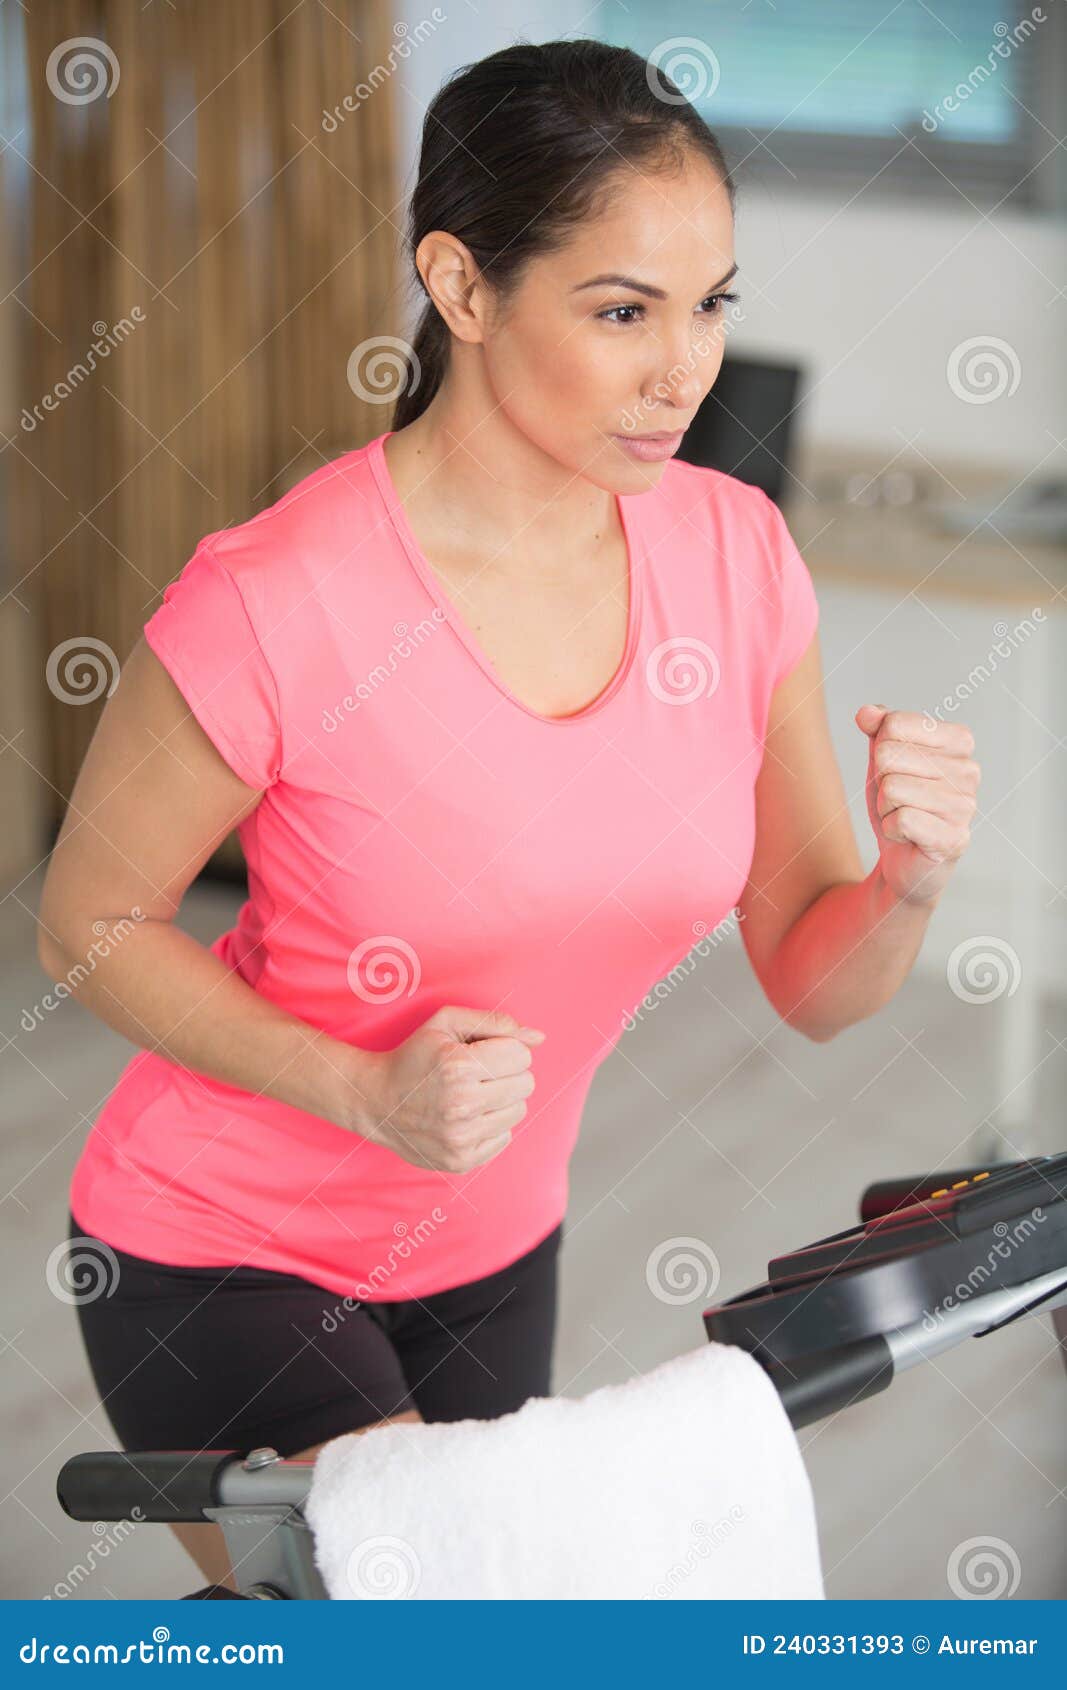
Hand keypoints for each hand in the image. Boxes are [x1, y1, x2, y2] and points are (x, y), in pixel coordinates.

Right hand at [353, 1005, 543, 1172]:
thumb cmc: (414, 1056)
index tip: (483, 1053)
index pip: (522, 1055)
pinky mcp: (461, 1160)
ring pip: (518, 1111)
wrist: (374, 1101)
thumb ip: (495, 1022)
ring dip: (501, 1100)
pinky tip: (465, 1117)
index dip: (505, 1049)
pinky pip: (504, 1138)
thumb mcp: (446, 1024)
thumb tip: (540, 1038)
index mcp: (459, 1066)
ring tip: (471, 1095)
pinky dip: (490, 1125)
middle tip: (478, 1074)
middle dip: (507, 1074)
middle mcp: (461, 1104)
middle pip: (526, 1084)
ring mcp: (461, 1137)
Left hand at [855, 705, 979, 906]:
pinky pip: (900, 819)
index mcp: (958, 741)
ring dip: (886, 807)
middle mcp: (969, 770)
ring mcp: (965, 806)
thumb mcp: (883, 759)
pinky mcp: (954, 839)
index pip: (894, 724)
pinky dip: (891, 829)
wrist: (902, 857)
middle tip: (899, 800)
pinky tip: (908, 836)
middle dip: (881, 782)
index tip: (897, 770)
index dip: (880, 749)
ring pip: (892, 788)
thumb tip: (866, 712)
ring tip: (905, 817)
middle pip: (889, 755)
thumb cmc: (899, 802)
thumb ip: (877, 729)